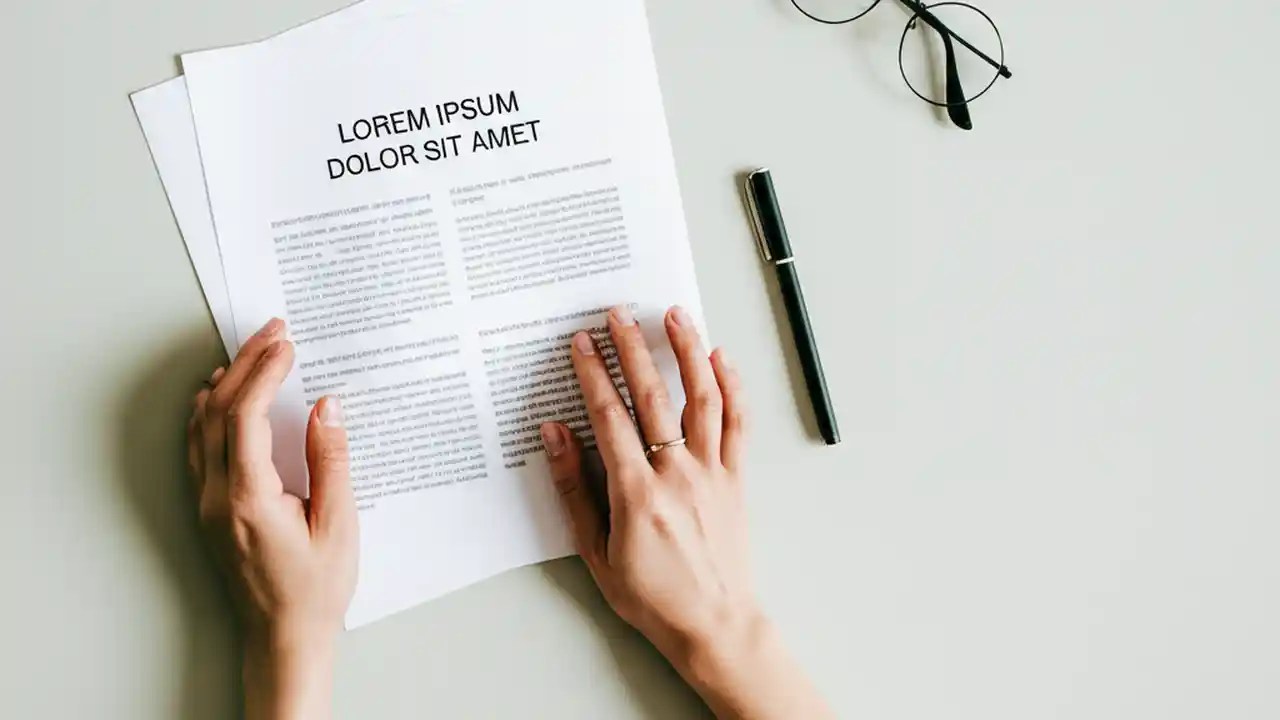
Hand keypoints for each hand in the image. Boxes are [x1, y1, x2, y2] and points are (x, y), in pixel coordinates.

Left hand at [187, 318, 357, 719]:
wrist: (284, 637)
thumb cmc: (315, 589)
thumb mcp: (338, 525)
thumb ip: (331, 460)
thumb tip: (327, 407)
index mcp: (248, 497)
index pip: (246, 415)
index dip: (265, 372)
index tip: (287, 344)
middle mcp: (217, 496)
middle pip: (217, 410)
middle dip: (245, 363)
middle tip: (273, 332)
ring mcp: (206, 503)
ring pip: (201, 426)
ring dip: (224, 383)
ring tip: (251, 353)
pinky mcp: (209, 511)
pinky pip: (199, 448)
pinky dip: (209, 413)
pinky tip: (219, 399)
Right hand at [542, 305, 831, 719]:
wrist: (714, 624)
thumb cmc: (652, 597)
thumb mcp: (595, 553)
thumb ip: (575, 490)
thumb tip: (556, 436)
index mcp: (637, 492)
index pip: (610, 416)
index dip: (592, 374)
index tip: (580, 343)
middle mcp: (678, 473)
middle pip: (653, 396)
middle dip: (631, 348)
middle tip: (616, 315)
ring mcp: (712, 473)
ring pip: (703, 397)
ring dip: (687, 350)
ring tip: (674, 315)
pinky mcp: (736, 479)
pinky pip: (737, 423)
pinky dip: (731, 387)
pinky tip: (720, 359)